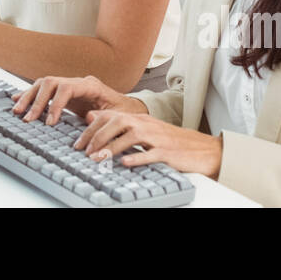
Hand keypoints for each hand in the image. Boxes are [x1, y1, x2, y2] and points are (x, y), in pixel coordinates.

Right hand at [12, 75, 144, 125]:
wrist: (127, 107)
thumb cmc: (123, 111)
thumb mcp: (117, 114)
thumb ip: (103, 115)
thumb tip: (88, 117)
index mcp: (90, 85)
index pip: (65, 87)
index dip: (55, 103)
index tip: (49, 122)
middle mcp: (77, 81)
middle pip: (50, 83)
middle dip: (36, 100)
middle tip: (28, 118)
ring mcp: (69, 85)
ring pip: (43, 84)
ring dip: (29, 97)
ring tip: (18, 111)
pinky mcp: (63, 92)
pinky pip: (43, 89)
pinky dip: (30, 95)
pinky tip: (17, 100)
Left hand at [75, 110, 223, 178]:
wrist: (202, 149)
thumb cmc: (170, 141)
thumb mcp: (144, 129)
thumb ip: (119, 124)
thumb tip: (92, 118)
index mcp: (139, 119)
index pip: (110, 116)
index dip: (92, 128)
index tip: (78, 142)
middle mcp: (147, 124)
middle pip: (117, 123)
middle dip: (97, 136)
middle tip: (84, 151)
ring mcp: (158, 137)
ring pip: (131, 136)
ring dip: (111, 147)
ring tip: (97, 159)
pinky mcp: (168, 152)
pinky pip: (151, 153)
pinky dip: (137, 157)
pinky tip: (125, 163)